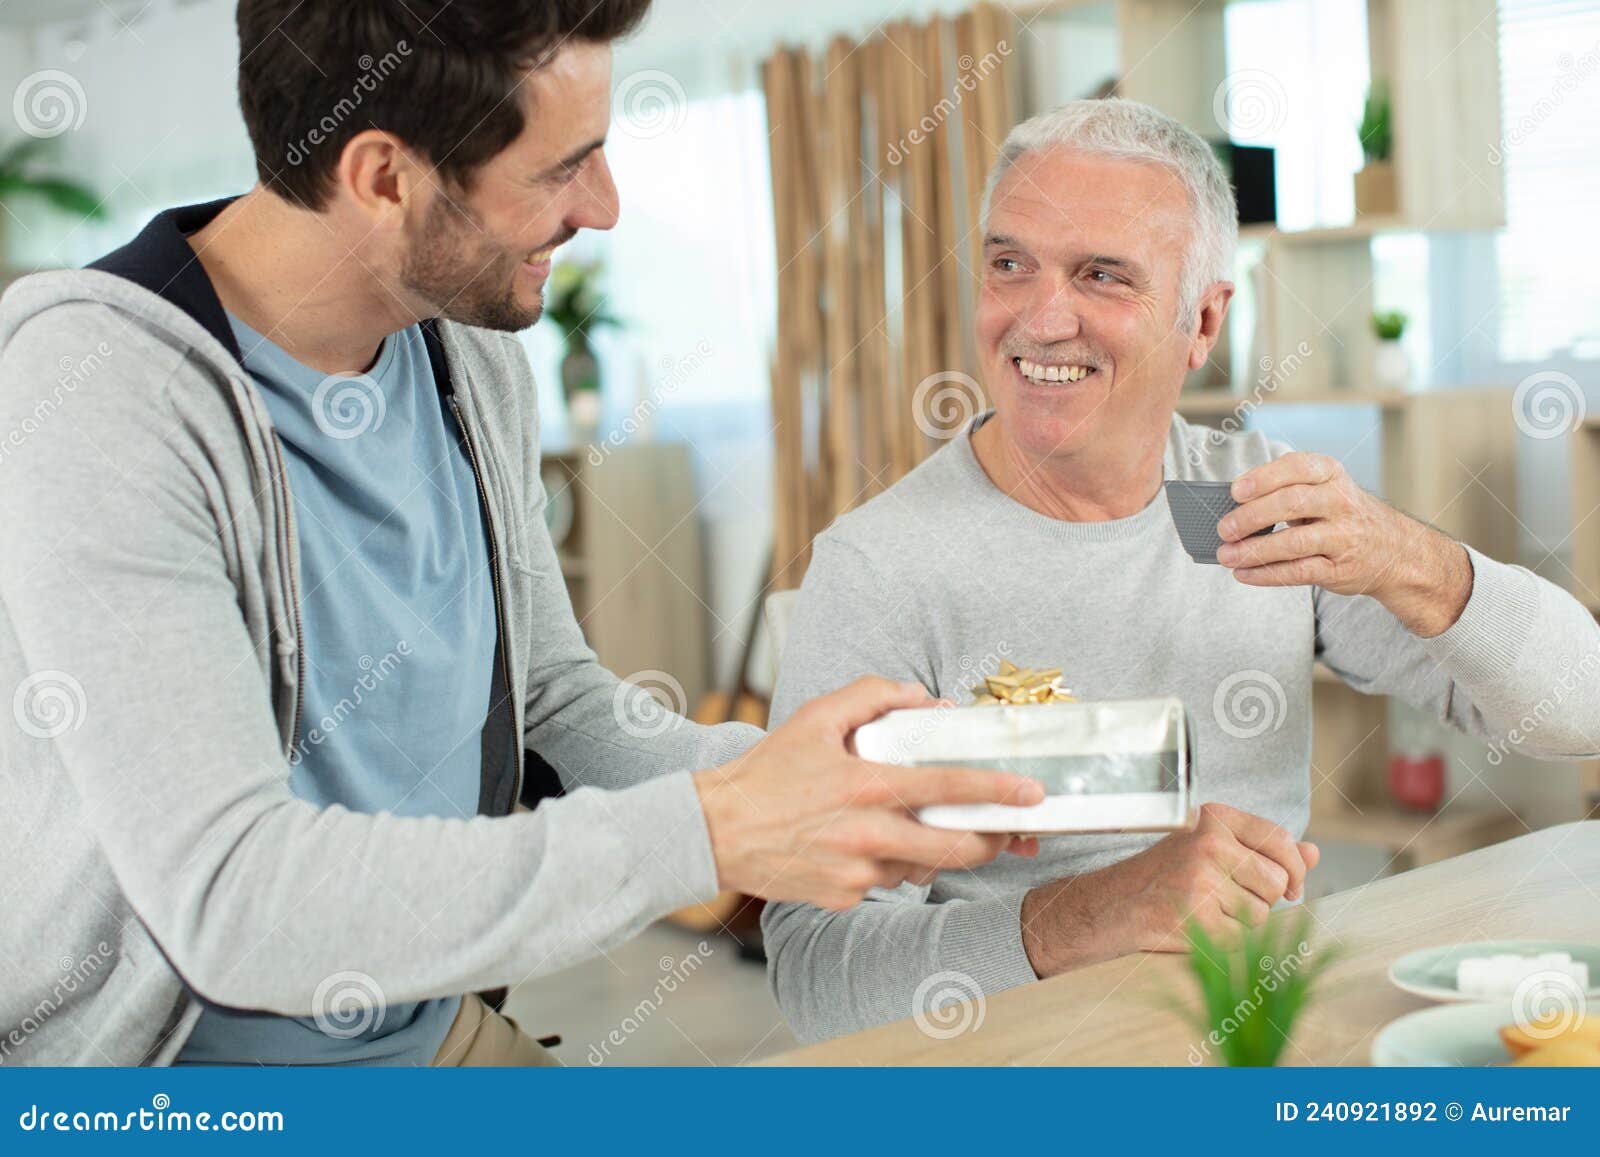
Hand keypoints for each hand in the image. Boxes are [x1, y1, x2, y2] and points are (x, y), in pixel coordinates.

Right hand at [694, 677, 1044, 910]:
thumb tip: (924, 700)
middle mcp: (870, 833)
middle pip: (958, 846)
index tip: (1032, 794)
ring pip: (923, 867)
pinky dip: (890, 864)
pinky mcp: (845, 898)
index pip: (950, 785)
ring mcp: (859, 872)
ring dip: (934, 850)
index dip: (999, 790)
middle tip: (1008, 830)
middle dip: (993, 840)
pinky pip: (887, 882)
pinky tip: (867, 844)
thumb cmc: (766, 772)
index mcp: (868, 784)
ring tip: (918, 826)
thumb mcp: (816, 717)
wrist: (716, 830)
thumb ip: (874, 697)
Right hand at [1021, 802, 1318, 975]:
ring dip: (1242, 920)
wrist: (1116, 903)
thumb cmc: (1168, 874)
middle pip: (1277, 882)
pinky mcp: (1197, 916)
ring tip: (1208, 908)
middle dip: (1263, 898)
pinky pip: (1240, 938)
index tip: (1292, 885)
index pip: (1279, 838)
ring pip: (1261, 914)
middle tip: (1228, 897)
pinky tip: (1198, 925)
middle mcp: (1209, 843)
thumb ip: (1262, 849)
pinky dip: (1225, 940)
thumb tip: (1313, 853)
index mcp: (1214, 818)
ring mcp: (1202, 880)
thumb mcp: (1212, 847)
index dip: (1295, 867)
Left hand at [1215, 451, 1472, 636]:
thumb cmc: (1342, 514)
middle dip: (1251, 517)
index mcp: (1331, 475)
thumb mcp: (1324, 489)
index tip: (1236, 491)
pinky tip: (1244, 574)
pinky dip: (1266, 574)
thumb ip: (1285, 490)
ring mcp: (1343, 537)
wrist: (1395, 550)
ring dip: (1254, 550)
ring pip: (1293, 542)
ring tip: (1226, 555)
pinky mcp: (1340, 569)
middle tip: (1224, 528)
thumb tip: (1231, 506)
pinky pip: (1298, 572)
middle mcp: (1341, 502)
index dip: (1264, 478)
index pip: (1298, 468)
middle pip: (1291, 504)